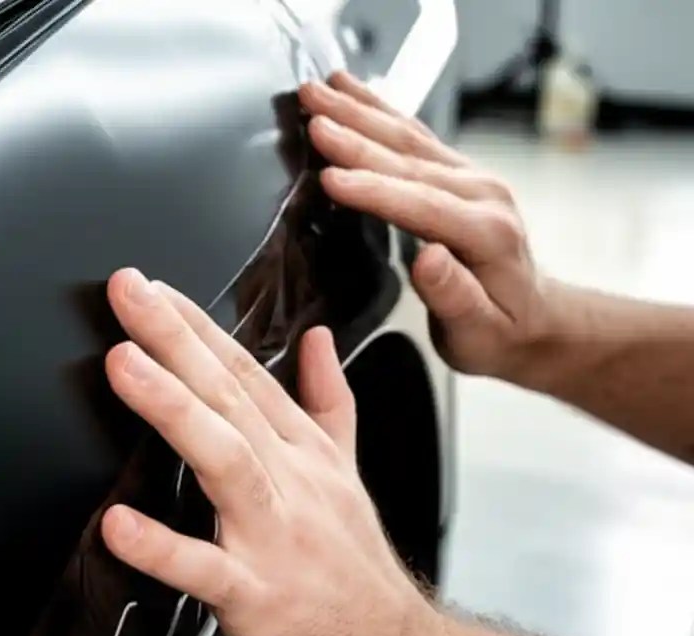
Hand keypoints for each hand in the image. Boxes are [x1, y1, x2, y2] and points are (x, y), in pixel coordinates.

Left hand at [98, 268, 442, 635]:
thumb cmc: (357, 575)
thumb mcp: (347, 475)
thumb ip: (327, 405)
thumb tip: (319, 340)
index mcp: (303, 454)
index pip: (245, 374)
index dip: (198, 326)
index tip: (154, 286)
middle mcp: (289, 483)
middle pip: (229, 397)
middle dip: (176, 338)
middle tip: (130, 291)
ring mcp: (275, 538)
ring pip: (224, 460)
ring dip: (172, 409)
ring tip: (123, 365)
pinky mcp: (259, 597)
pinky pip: (207, 570)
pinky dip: (163, 548)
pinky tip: (118, 525)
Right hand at [299, 71, 557, 384]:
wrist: (536, 321)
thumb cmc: (500, 334)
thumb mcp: (477, 334)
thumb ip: (453, 296)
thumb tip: (426, 260)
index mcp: (487, 235)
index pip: (421, 206)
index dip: (373, 190)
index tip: (330, 177)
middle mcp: (483, 195)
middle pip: (410, 159)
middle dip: (356, 135)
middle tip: (312, 116)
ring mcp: (472, 178)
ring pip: (408, 136)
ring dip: (360, 109)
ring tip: (318, 89)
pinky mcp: (458, 172)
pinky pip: (413, 135)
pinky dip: (379, 109)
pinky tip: (351, 90)